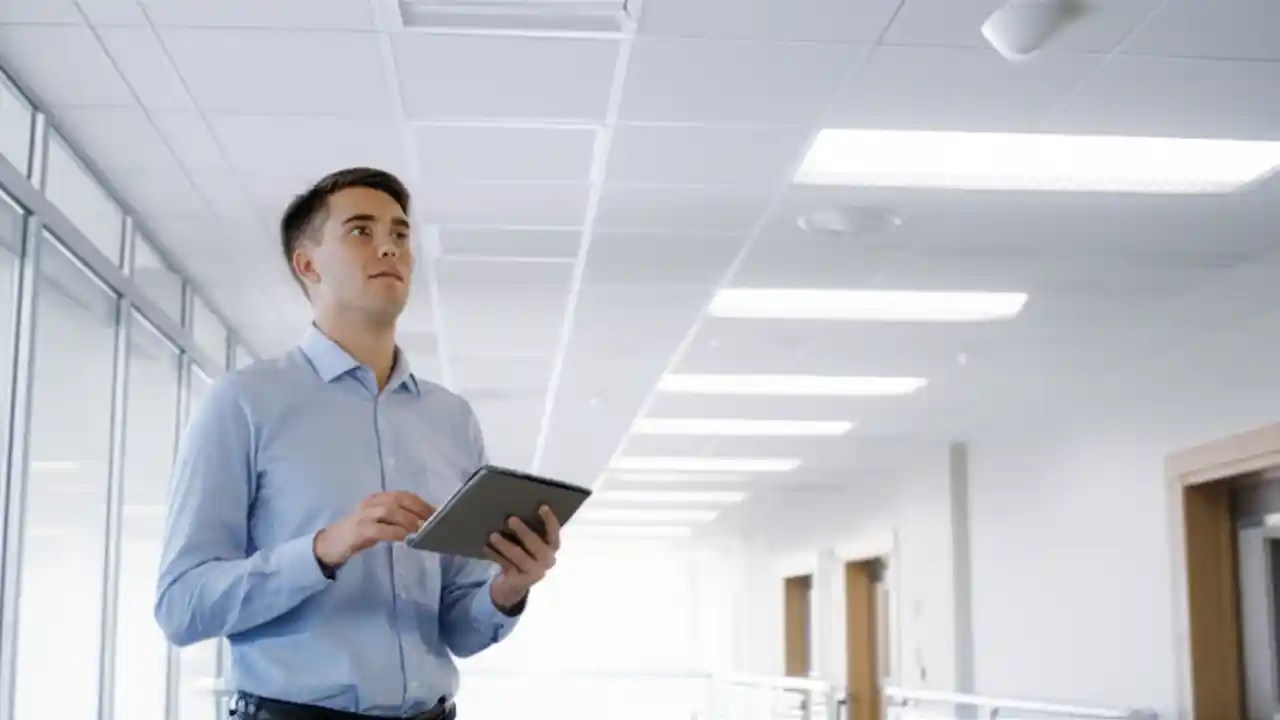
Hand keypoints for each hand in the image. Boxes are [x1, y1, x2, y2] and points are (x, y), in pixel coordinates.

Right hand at [314, 491, 433, 571]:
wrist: (328, 545)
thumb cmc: (357, 534)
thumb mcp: (377, 522)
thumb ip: (395, 519)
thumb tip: (422, 522)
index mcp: (376, 499)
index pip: (402, 495)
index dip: (420, 503)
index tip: (436, 512)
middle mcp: (370, 503)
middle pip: (398, 499)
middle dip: (418, 509)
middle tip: (431, 522)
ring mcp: (363, 515)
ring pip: (389, 510)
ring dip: (408, 520)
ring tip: (420, 530)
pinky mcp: (359, 530)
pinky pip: (381, 529)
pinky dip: (396, 532)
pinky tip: (405, 539)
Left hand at [485, 505, 561, 609]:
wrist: (515, 584)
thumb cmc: (522, 553)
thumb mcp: (527, 541)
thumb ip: (526, 529)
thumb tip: (510, 509)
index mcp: (552, 547)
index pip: (554, 533)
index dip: (550, 520)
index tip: (542, 507)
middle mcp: (548, 560)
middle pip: (537, 545)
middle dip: (523, 532)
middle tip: (510, 519)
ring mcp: (537, 572)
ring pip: (520, 557)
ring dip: (506, 545)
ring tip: (493, 535)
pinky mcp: (523, 581)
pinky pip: (508, 566)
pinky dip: (496, 556)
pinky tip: (486, 548)